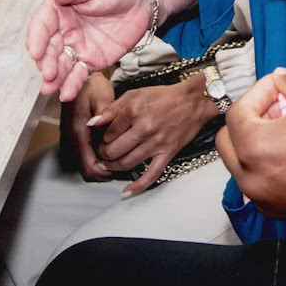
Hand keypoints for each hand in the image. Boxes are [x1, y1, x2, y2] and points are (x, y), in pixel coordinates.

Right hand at [27, 0, 159, 99]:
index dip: (37, 39)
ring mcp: (78, 46)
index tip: (36, 52)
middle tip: (47, 74)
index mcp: (59, 9)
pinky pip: (80, 73)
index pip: (42, 25)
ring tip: (50, 89)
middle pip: (49, 48)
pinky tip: (66, 94)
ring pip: (61, 64)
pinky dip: (73, 84)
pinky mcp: (92, 59)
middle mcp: (64, 29)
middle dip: (46, 62)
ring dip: (54, 78)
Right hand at [65, 72, 116, 179]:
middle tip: (123, 164)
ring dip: (100, 164)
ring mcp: (70, 139)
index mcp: (78, 132)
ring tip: (118, 157)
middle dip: (104, 171)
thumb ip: (105, 119)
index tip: (121, 166)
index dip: (105, 171)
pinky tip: (110, 149)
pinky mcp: (73, 136)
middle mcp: (71, 139)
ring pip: (85, 164)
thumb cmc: (91, 85)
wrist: (77, 75)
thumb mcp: (102, 98)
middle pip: (86, 169)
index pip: (89, 165)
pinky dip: (96, 157)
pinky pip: (84, 155)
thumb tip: (109, 138)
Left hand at [94, 76, 215, 195]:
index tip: (104, 138)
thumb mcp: (135, 94)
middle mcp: (144, 128)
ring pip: (126, 163)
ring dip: (114, 167)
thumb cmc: (163, 96)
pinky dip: (138, 186)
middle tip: (104, 152)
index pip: (107, 133)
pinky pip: (151, 174)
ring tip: (110, 164)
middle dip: (104, 154)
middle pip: (113, 150)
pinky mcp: (167, 153)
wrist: (193, 101)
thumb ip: (112, 109)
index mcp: (134, 111)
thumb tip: (92, 124)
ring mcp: (156, 143)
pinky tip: (127, 191)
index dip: (102, 137)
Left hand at [215, 70, 285, 227]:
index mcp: (256, 149)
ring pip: (244, 166)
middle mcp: (253, 181)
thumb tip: (281, 80)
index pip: (237, 112)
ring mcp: (268, 202)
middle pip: (231, 142)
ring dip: (260, 143)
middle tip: (282, 106)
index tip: (281, 86)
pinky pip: (263, 184)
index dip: (259, 92)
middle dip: (252, 118)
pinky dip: (272, 165)